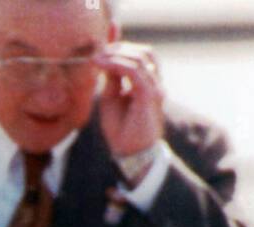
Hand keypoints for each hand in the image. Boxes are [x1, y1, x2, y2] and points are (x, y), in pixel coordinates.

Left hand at [95, 42, 165, 157]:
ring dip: (116, 54)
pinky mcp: (149, 96)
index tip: (100, 48)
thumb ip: (112, 77)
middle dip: (118, 48)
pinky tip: (102, 64)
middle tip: (97, 54)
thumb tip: (106, 55)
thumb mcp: (111, 97)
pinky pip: (134, 71)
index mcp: (148, 85)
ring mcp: (155, 89)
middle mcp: (155, 85)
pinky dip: (117, 64)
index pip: (141, 55)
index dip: (122, 46)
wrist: (130, 153)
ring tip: (97, 59)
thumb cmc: (121, 129)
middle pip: (143, 52)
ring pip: (140, 57)